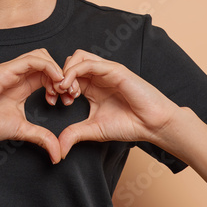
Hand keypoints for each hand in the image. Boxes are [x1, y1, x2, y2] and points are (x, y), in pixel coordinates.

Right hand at [0, 48, 79, 162]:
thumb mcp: (22, 131)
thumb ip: (41, 137)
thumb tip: (58, 154)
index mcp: (22, 85)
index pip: (48, 74)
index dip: (63, 84)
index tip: (69, 100)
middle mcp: (17, 74)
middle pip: (48, 62)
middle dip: (64, 75)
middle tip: (70, 94)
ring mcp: (11, 70)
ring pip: (42, 55)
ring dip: (57, 70)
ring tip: (63, 88)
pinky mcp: (5, 70)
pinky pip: (32, 60)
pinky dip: (48, 67)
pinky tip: (55, 83)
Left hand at [56, 49, 179, 158]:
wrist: (151, 124)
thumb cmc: (129, 125)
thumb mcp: (94, 129)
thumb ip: (74, 134)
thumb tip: (57, 149)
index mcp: (92, 87)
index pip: (67, 75)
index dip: (56, 86)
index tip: (54, 102)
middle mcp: (98, 76)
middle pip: (69, 62)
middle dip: (58, 76)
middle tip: (58, 95)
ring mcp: (106, 71)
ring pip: (78, 57)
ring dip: (66, 71)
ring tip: (65, 90)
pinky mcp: (114, 70)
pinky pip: (89, 63)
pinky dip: (75, 72)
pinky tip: (72, 89)